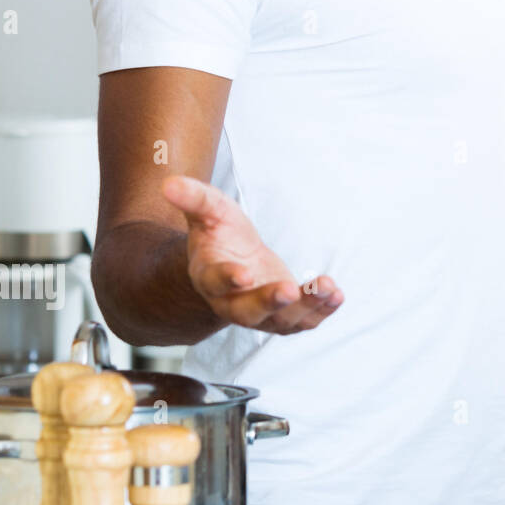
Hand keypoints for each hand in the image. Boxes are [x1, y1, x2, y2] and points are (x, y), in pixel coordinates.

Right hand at [161, 175, 343, 334]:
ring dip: (306, 308)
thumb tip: (169, 184)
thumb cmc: (218, 233)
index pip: (215, 281)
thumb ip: (194, 198)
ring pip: (280, 321)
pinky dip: (320, 311)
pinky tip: (335, 294)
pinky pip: (302, 321)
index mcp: (208, 275)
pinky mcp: (283, 314)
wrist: (231, 258)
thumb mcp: (209, 211)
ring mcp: (259, 312)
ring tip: (328, 290)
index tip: (244, 274)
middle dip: (268, 303)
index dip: (228, 279)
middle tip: (288, 291)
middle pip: (247, 313)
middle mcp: (231, 301)